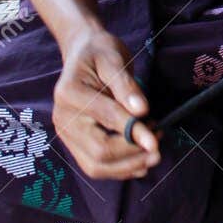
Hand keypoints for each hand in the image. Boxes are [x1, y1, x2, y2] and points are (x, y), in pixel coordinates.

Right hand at [52, 24, 159, 180]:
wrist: (82, 54)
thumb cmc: (99, 53)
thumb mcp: (114, 59)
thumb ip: (126, 86)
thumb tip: (141, 111)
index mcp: (70, 93)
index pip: (106, 119)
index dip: (134, 132)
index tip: (157, 140)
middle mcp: (63, 118)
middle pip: (98, 152)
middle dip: (132, 154)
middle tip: (159, 145)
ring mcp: (66, 134)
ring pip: (96, 166)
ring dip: (128, 166)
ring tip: (153, 155)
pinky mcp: (74, 144)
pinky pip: (95, 165)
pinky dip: (119, 169)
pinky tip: (140, 163)